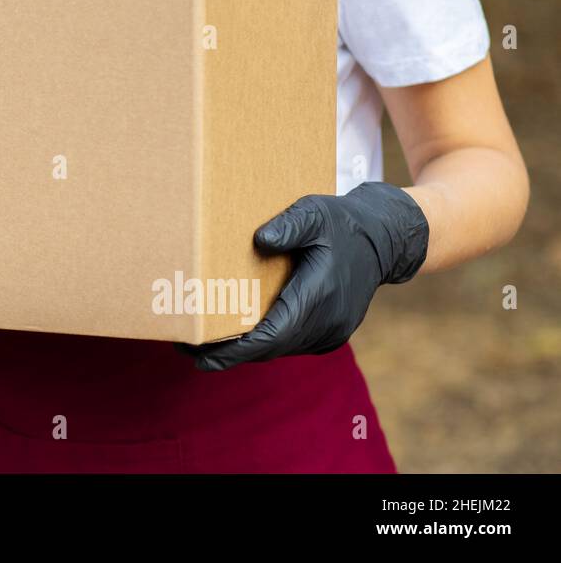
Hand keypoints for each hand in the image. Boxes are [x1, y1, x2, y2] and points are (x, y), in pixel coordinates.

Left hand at [183, 182, 428, 371]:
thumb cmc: (342, 222)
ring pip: (278, 348)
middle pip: (268, 348)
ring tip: (200, 341)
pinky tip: (233, 331)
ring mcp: (330, 332)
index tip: (201, 356)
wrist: (384, 239)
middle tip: (185, 347)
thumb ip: (289, 225)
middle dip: (227, 353)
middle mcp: (327, 323)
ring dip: (243, 348)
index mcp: (320, 296)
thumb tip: (260, 240)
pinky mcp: (329, 333)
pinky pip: (289, 342)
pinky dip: (262, 341)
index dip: (234, 350)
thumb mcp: (314, 212)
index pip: (271, 335)